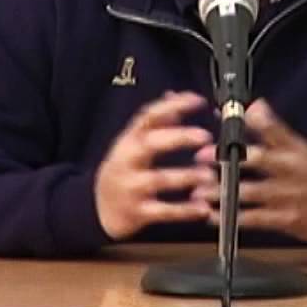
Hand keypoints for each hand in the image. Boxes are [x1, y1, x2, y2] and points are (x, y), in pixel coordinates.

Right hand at [94, 91, 216, 240]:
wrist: (97, 207)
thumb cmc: (123, 169)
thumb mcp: (133, 142)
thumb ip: (155, 121)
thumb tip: (174, 95)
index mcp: (130, 139)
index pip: (148, 116)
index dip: (172, 106)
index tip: (197, 101)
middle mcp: (128, 160)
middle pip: (152, 144)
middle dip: (179, 138)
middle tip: (205, 136)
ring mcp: (131, 186)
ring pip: (158, 179)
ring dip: (185, 176)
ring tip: (209, 175)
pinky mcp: (137, 211)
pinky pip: (163, 211)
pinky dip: (184, 211)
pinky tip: (203, 208)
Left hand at [193, 99, 306, 244]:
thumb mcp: (299, 147)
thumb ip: (273, 128)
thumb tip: (254, 105)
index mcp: (293, 149)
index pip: (271, 129)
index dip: (246, 121)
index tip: (221, 115)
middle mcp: (291, 169)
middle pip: (258, 159)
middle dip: (228, 158)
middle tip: (201, 156)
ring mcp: (289, 195)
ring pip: (252, 192)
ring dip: (223, 191)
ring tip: (200, 190)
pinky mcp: (286, 219)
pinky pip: (256, 219)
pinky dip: (234, 218)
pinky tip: (214, 216)